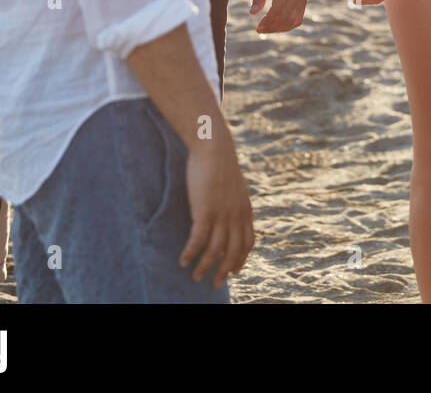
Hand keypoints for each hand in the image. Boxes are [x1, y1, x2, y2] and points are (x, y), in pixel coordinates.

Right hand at [179, 135, 254, 287]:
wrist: (215, 147)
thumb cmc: (220, 161)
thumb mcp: (233, 184)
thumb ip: (233, 199)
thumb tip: (228, 208)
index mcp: (245, 209)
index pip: (248, 241)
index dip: (241, 258)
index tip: (234, 270)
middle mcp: (236, 215)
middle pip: (234, 251)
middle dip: (225, 270)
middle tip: (216, 284)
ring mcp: (222, 214)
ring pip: (215, 250)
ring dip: (205, 267)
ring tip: (195, 277)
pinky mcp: (205, 211)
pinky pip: (198, 241)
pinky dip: (191, 254)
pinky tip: (182, 261)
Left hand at [249, 0, 306, 32]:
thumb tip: (253, 13)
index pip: (278, 8)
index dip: (268, 20)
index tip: (258, 25)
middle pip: (286, 17)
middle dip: (272, 27)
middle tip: (259, 30)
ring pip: (293, 21)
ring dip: (279, 29)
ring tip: (267, 29)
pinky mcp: (304, 2)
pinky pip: (298, 20)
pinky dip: (288, 26)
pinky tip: (276, 26)